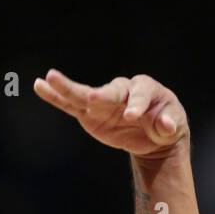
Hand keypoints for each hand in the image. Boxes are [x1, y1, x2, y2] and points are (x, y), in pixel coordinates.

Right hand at [33, 70, 188, 166]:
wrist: (155, 135)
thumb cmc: (166, 122)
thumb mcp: (174, 125)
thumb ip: (170, 124)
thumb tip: (166, 125)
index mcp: (145, 88)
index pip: (140, 93)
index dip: (137, 104)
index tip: (133, 116)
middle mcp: (122, 91)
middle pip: (110, 90)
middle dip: (103, 95)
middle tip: (94, 98)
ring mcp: (104, 102)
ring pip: (85, 94)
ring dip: (68, 87)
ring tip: (50, 78)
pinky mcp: (90, 114)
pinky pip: (70, 105)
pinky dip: (55, 97)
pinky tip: (40, 86)